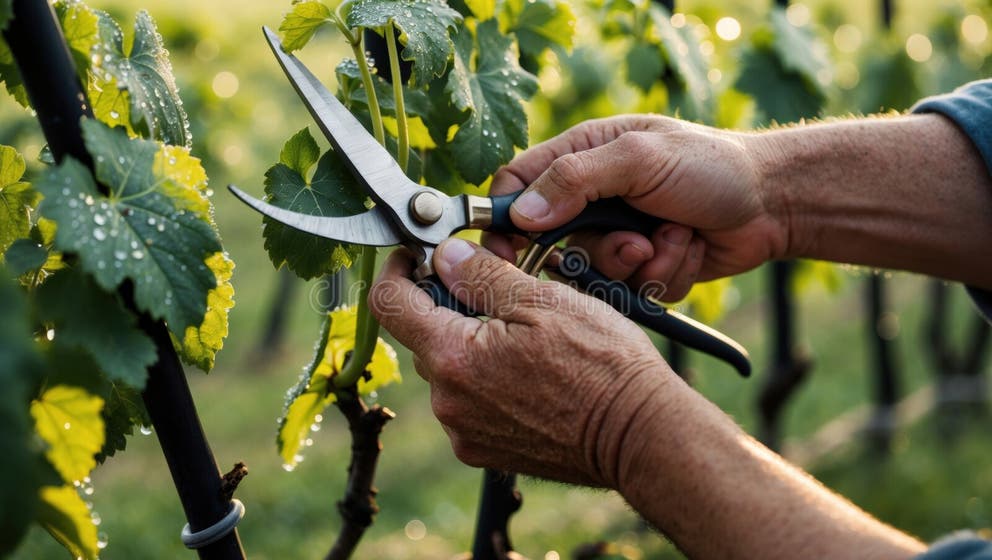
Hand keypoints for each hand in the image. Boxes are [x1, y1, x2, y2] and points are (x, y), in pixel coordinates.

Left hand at [369, 239, 677, 487]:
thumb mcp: (544, 300)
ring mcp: (464, 431)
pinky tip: (528, 370)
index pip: (389, 303)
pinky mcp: (484, 451)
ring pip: (448, 368)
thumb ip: (483, 274)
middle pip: (422, 335)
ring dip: (469, 343)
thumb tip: (444, 256)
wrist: (639, 436)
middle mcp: (447, 402)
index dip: (398, 268)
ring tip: (524, 334)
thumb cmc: (602, 365)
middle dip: (447, 304)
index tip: (414, 254)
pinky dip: (485, 378)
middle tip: (495, 286)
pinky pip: (467, 402)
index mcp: (454, 357)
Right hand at [485, 115, 789, 300]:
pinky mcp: (642, 267)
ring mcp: (617, 235)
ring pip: (595, 274)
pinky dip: (664, 273)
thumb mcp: (639, 158)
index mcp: (582, 157)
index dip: (503, 221)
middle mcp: (592, 198)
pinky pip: (631, 289)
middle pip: (553, 244)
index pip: (517, 187)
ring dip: (639, 264)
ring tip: (675, 238)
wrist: (773, 202)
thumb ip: (576, 179)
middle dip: (598, 253)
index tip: (506, 253)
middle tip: (633, 245)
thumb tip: (520, 213)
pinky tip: (689, 247)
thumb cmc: (710, 166)